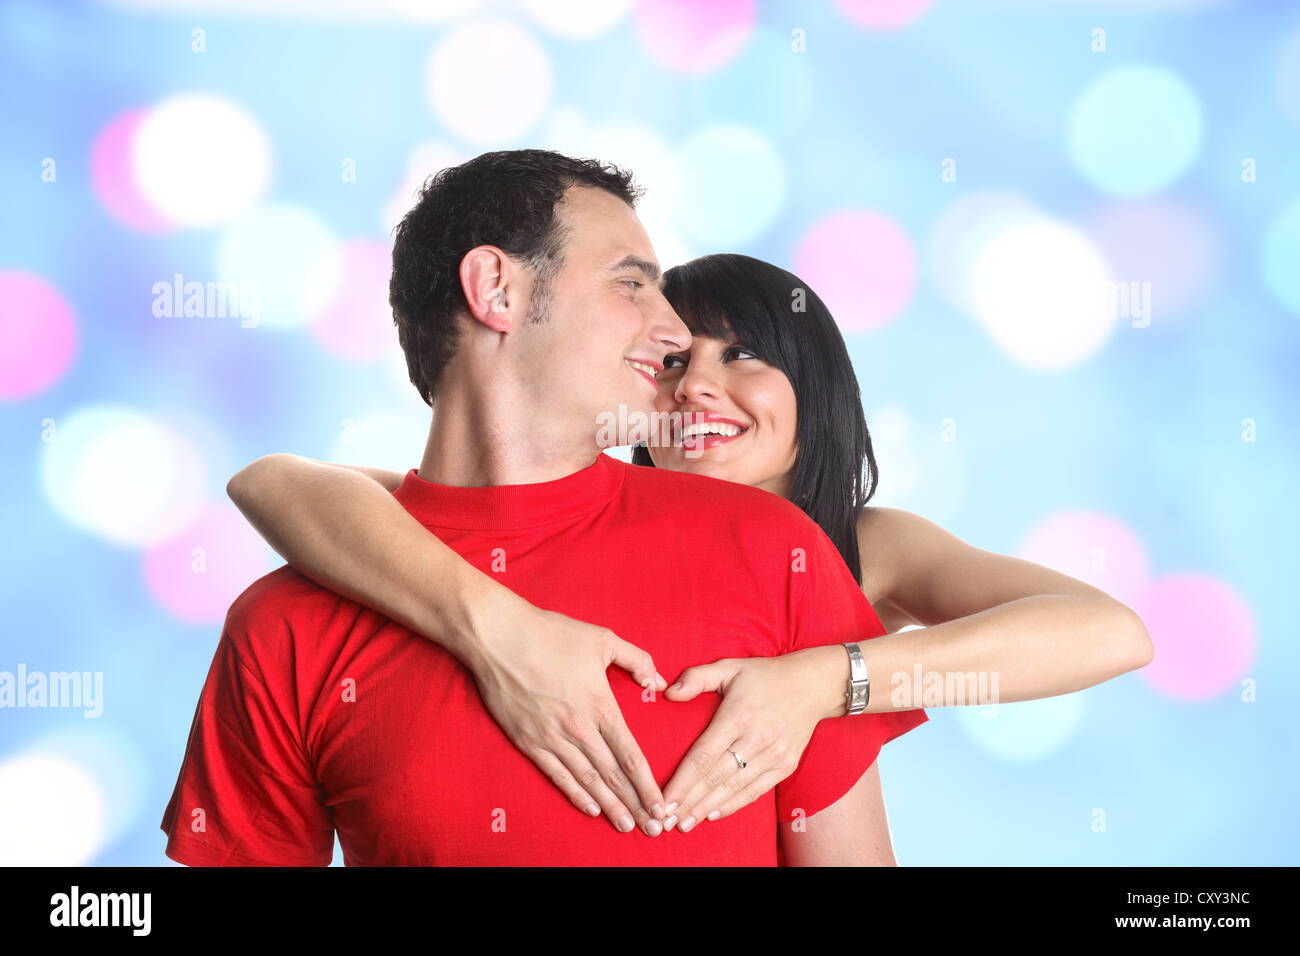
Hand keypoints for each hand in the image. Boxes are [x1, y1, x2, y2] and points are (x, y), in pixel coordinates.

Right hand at [465, 591, 669, 835]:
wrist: (499, 637)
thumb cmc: (552, 634)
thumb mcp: (603, 639)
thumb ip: (637, 660)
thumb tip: (658, 683)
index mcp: (600, 704)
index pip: (630, 754)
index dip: (647, 784)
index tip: (661, 806)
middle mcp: (579, 728)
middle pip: (613, 775)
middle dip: (635, 804)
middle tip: (652, 828)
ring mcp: (551, 737)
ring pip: (587, 780)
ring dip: (609, 806)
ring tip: (626, 825)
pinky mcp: (527, 740)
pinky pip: (556, 774)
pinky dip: (575, 794)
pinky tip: (590, 809)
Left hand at [660, 646, 844, 831]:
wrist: (813, 685)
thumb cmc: (764, 675)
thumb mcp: (729, 667)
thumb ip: (696, 678)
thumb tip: (667, 693)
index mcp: (739, 714)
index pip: (704, 755)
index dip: (682, 781)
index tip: (664, 800)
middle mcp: (758, 738)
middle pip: (716, 777)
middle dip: (689, 802)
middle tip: (666, 821)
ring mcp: (775, 754)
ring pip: (734, 788)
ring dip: (706, 809)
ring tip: (684, 824)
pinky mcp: (786, 765)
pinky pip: (755, 791)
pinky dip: (733, 805)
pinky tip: (712, 815)